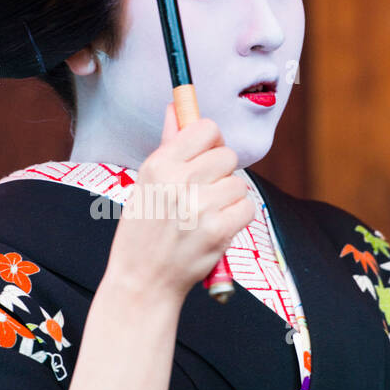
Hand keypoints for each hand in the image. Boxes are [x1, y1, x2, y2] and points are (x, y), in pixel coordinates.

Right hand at [106, 103, 254, 303]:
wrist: (142, 281)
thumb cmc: (143, 232)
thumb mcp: (145, 184)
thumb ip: (168, 146)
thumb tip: (177, 107)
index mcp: (158, 165)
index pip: (205, 128)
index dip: (210, 142)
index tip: (204, 156)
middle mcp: (178, 182)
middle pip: (227, 155)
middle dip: (221, 172)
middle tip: (204, 193)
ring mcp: (199, 207)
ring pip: (239, 182)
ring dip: (229, 198)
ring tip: (206, 214)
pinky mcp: (218, 230)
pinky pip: (247, 207)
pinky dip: (237, 217)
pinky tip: (217, 227)